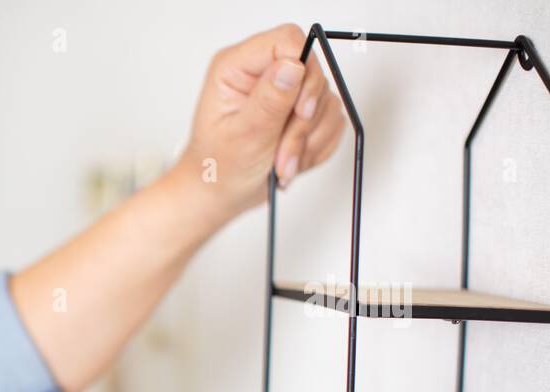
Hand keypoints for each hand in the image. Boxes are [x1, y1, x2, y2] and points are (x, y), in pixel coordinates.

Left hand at [174, 23, 345, 222]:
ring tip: (280, 165)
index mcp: (237, 69)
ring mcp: (287, 91)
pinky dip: (316, 147)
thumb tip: (292, 66)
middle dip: (302, 123)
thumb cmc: (217, 168)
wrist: (222, 194)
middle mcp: (264, 74)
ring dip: (307, 141)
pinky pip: (332, 121)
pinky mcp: (304, 111)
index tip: (300, 110)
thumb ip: (268, 102)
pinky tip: (291, 162)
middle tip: (281, 156)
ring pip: (326, 101)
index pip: (287, 41)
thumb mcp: (241, 138)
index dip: (303, 70)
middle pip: (313, 73)